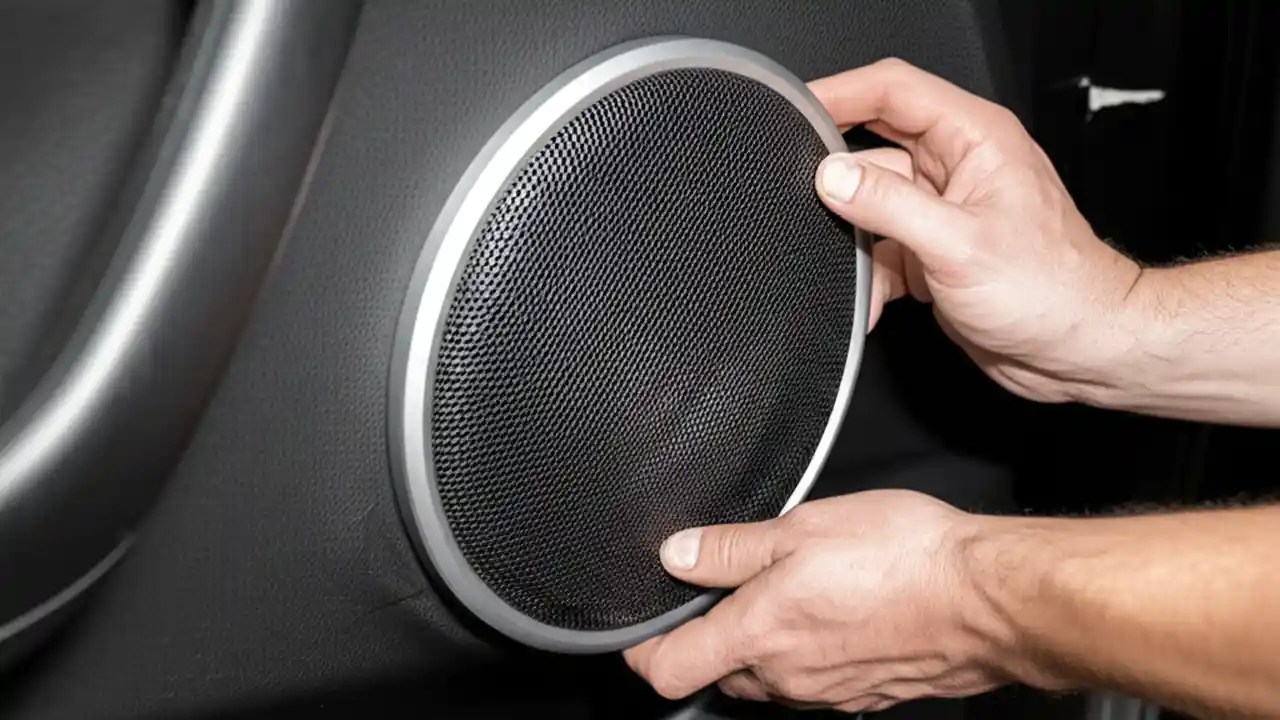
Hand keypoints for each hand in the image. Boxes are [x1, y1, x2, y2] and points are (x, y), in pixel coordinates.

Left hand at [622, 490, 1016, 712]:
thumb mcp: (801, 529)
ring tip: (793, 590)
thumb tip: (676, 555)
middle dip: (712, 637)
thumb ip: (730, 549)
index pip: (669, 669)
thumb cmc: (903, 558)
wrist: (989, 599)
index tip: (639, 628)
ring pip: (770, 678)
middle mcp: (787, 677)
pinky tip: (839, 610)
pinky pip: (816, 681)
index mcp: (759, 635)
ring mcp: (827, 693)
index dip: (642, 650)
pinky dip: (811, 651)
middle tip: (728, 589)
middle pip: (719, 673)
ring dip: (765, 643)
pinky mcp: (865, 694)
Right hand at [808, 59, 1144, 403]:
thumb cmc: (1053, 291)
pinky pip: (880, 250)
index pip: (892, 90)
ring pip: (870, 206)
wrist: (1081, 350)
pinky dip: (868, 277)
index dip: (839, 92)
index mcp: (974, 138)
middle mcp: (957, 167)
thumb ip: (888, 205)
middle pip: (873, 145)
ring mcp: (943, 209)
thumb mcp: (958, 243)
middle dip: (837, 175)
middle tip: (800, 194)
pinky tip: (871, 300)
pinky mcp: (932, 251)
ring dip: (853, 242)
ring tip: (853, 268)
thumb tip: (832, 176)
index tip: (794, 107)